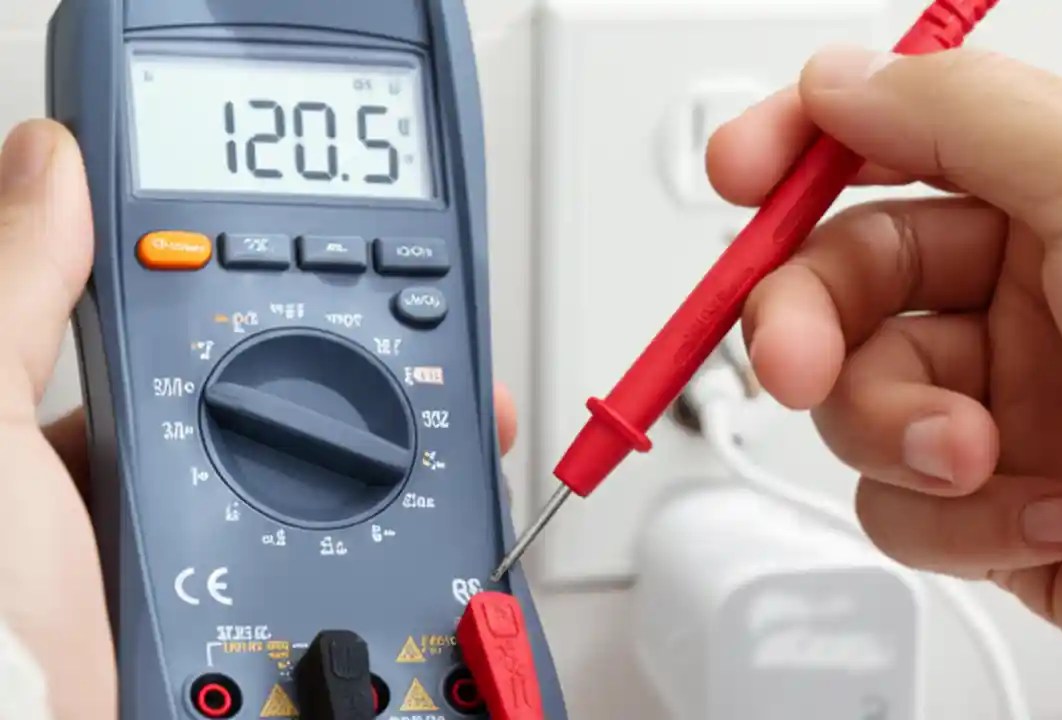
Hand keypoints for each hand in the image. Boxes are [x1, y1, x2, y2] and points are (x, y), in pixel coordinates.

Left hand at [0, 119, 518, 719]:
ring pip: (341, 484)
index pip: (201, 323)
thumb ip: (13, 298)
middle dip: (384, 364)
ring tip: (471, 427)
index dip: (281, 278)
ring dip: (420, 454)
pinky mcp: (266, 618)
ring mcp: (218, 557)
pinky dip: (416, 542)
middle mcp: (160, 490)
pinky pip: (357, 567)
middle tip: (438, 342)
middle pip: (298, 401)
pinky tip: (447, 527)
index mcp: (88, 432)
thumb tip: (48, 162)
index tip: (348, 247)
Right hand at [709, 46, 1061, 707]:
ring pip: (858, 410)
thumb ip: (957, 114)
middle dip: (801, 326)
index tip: (740, 182)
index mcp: (1047, 201)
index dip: (796, 159)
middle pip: (839, 291)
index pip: (884, 155)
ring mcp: (1007, 410)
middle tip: (795, 364)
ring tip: (979, 454)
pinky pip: (905, 511)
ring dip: (897, 433)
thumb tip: (837, 82)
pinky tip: (1054, 513)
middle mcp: (1019, 301)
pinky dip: (960, 520)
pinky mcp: (1001, 513)